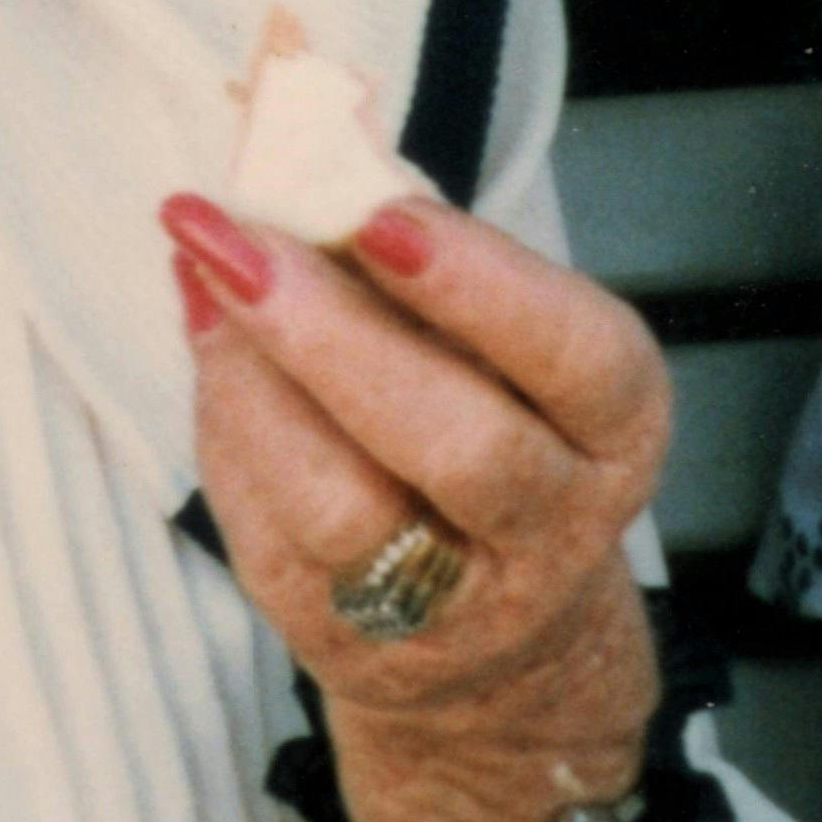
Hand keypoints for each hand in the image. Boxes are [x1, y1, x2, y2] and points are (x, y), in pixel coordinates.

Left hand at [166, 186, 666, 821]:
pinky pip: (270, 541)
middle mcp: (553, 528)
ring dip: (256, 382)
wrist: (501, 643)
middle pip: (457, 446)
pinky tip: (207, 342)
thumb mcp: (510, 344)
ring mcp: (450, 607)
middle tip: (241, 240)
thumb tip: (301, 173)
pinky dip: (226, 431)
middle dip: (335, 334)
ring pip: (346, 510)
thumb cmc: (500, 428)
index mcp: (618, 426)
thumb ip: (425, 262)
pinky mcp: (347, 647)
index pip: (573, 356)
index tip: (378, 214)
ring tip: (203, 273)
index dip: (479, 287)